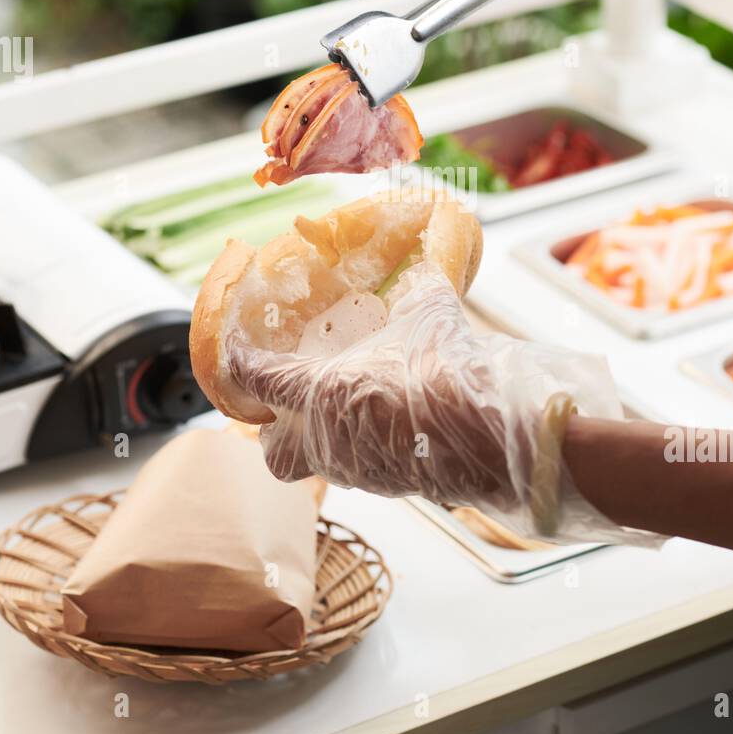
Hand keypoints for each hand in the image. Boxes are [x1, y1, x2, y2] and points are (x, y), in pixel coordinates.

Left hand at [228, 264, 659, 544]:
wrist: (496, 432)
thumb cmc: (452, 370)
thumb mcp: (429, 313)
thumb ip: (416, 285)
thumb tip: (426, 246)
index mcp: (323, 391)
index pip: (258, 381)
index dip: (240, 364)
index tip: (235, 351)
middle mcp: (328, 438)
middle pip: (273, 452)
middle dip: (272, 432)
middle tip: (283, 405)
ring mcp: (357, 469)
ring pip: (316, 465)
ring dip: (319, 441)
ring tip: (340, 412)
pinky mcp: (390, 487)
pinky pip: (358, 470)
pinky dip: (361, 449)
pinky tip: (385, 426)